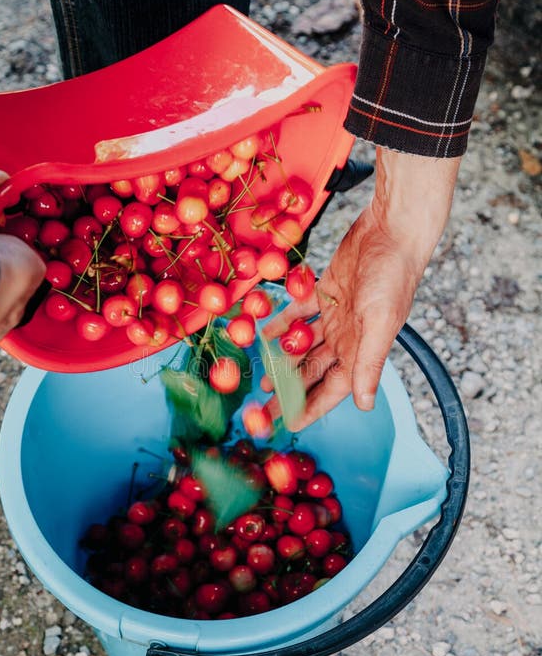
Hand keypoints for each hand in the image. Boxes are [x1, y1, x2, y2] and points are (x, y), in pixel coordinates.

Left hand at [263, 148, 460, 429]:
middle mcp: (347, 337)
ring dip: (284, 362)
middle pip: (312, 373)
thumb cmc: (392, 278)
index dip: (311, 408)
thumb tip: (364, 405)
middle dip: (290, 392)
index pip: (332, 389)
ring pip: (303, 346)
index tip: (288, 425)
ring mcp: (335, 315)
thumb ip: (369, 364)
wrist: (392, 230)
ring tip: (262, 379)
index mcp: (361, 350)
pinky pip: (299, 313)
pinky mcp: (325, 291)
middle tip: (263, 410)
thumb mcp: (380, 324)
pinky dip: (282, 324)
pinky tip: (263, 335)